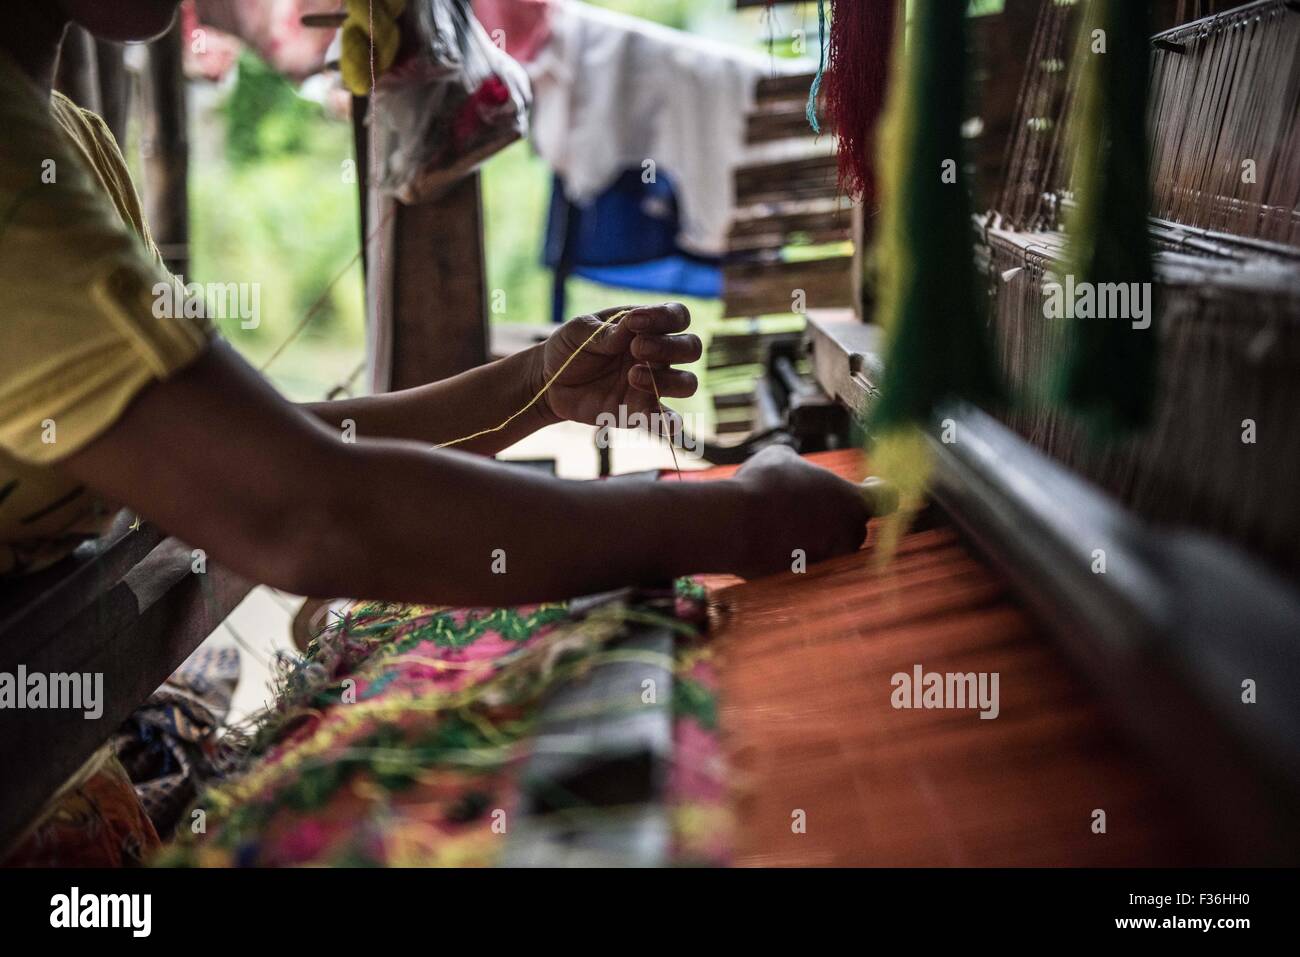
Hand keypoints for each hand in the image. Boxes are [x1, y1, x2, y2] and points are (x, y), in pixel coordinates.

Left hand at [530, 303, 701, 433]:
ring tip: (632, 376)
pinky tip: (664, 425)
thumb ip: (608, 330)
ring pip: (687, 383)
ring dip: (668, 379)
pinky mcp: (640, 412)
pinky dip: (670, 424)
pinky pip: (666, 420)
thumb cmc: (570, 347)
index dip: (666, 317)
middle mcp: (657, 355)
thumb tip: (633, 327)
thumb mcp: (581, 330)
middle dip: (670, 347)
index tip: (635, 321)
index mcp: (646, 326)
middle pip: (692, 347)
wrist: (550, 381)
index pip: (677, 315)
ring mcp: (652, 384)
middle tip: (636, 348)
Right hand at [730, 445, 869, 578]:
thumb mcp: (782, 457)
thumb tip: (798, 470)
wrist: (735, 525)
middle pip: (855, 526)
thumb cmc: (763, 486)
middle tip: (809, 507)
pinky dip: (795, 557)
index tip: (869, 483)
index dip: (879, 489)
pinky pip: (808, 566)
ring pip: (832, 549)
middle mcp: (848, 536)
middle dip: (838, 517)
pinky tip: (772, 544)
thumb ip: (803, 465)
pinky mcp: (806, 583)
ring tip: (783, 525)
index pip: (887, 498)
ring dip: (816, 538)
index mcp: (851, 502)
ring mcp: (829, 563)